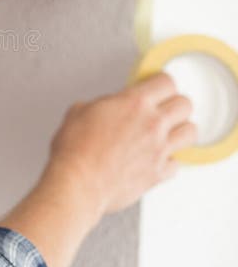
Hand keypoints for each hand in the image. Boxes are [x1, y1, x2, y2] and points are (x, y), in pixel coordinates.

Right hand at [44, 73, 196, 227]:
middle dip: (175, 105)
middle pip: (185, 104)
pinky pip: (177, 164)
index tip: (156, 89)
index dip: (160, 84)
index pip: (166, 81)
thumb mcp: (78, 112)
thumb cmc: (75, 152)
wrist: (78, 184)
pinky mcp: (158, 174)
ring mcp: (158, 150)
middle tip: (164, 109)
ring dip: (180, 130)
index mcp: (134, 103)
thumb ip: (102, 105)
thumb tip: (106, 108)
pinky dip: (168, 162)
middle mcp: (152, 124)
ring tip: (168, 133)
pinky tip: (156, 159)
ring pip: (190, 132)